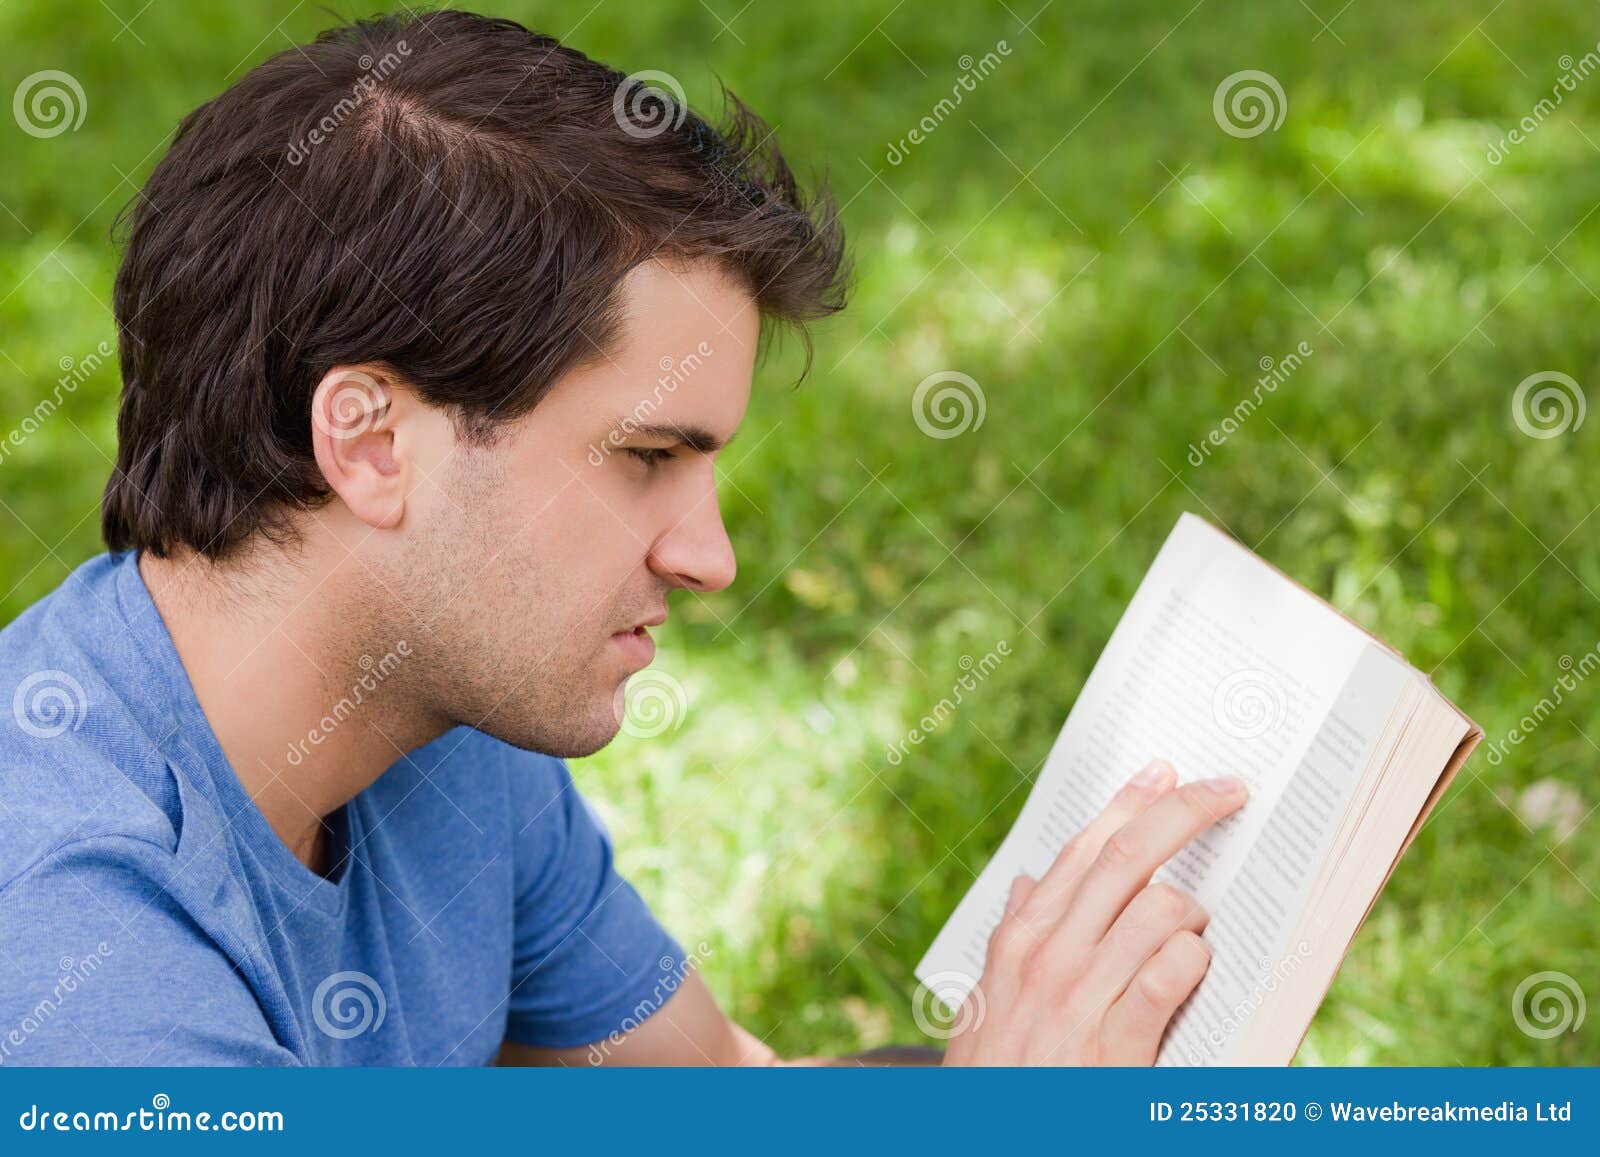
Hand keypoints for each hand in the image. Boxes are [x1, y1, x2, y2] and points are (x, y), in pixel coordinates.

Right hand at [941, 761, 1246, 1065]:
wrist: (982, 1140)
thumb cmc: (994, 1076)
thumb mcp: (986, 1000)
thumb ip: (1012, 936)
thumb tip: (1028, 881)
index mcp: (1020, 938)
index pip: (1082, 848)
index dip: (1128, 802)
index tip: (1165, 771)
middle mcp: (1048, 954)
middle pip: (1128, 858)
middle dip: (1186, 813)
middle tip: (1228, 791)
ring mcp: (1081, 997)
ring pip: (1160, 910)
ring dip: (1195, 912)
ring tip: (1197, 930)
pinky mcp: (1115, 1046)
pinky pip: (1173, 974)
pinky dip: (1195, 962)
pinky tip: (1196, 968)